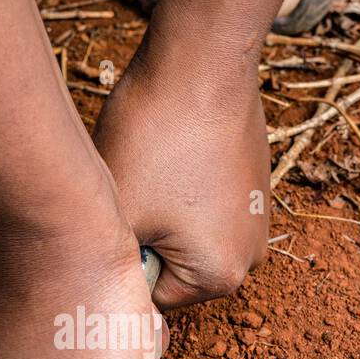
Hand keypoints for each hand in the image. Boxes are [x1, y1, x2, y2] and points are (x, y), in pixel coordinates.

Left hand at [93, 36, 269, 308]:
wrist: (202, 64)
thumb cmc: (154, 139)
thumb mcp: (117, 218)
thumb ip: (112, 267)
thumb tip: (102, 290)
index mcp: (222, 279)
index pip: (150, 294)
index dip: (121, 256)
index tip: (114, 217)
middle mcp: (251, 258)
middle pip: (172, 268)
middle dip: (144, 236)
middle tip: (128, 191)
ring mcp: (257, 219)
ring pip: (185, 235)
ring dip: (160, 213)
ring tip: (149, 170)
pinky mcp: (254, 186)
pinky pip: (204, 206)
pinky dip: (180, 189)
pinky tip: (169, 155)